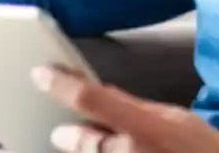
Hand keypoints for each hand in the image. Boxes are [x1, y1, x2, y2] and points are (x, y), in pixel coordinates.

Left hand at [31, 65, 218, 152]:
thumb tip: (102, 93)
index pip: (90, 98)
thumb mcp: (178, 119)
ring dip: (86, 150)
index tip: (40, 73)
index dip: (60, 83)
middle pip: (76, 139)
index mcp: (144, 127)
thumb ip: (136, 108)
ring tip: (93, 145)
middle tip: (61, 131)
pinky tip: (113, 150)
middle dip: (69, 133)